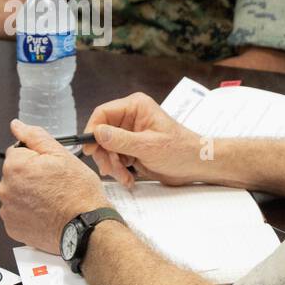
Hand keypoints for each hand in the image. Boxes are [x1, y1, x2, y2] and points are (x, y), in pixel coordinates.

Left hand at [0, 119, 109, 254]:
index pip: (17, 152)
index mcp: (15, 166)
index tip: (50, 169)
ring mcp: (7, 210)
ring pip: (15, 194)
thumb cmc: (78, 191)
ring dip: (28, 195)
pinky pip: (17, 214)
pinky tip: (45, 214)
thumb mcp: (61, 154)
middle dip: (30, 176)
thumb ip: (35, 136)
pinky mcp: (12, 228)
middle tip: (53, 185)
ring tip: (51, 201)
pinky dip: (28, 213)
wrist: (87, 227)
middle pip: (14, 174)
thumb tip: (16, 125)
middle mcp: (5, 188)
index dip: (35, 158)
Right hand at [82, 92, 202, 187]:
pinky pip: (115, 157)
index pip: (103, 113)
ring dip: (113, 165)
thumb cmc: (180, 150)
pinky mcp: (131, 147)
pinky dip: (119, 170)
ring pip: (107, 148)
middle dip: (105, 154)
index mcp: (135, 107)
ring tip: (125, 177)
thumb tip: (97, 133)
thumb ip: (120, 140)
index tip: (89, 149)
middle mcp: (130, 117)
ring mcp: (130, 133)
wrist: (195, 165)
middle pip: (102, 133)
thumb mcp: (148, 146)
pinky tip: (129, 178)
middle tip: (110, 170)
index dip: (92, 130)